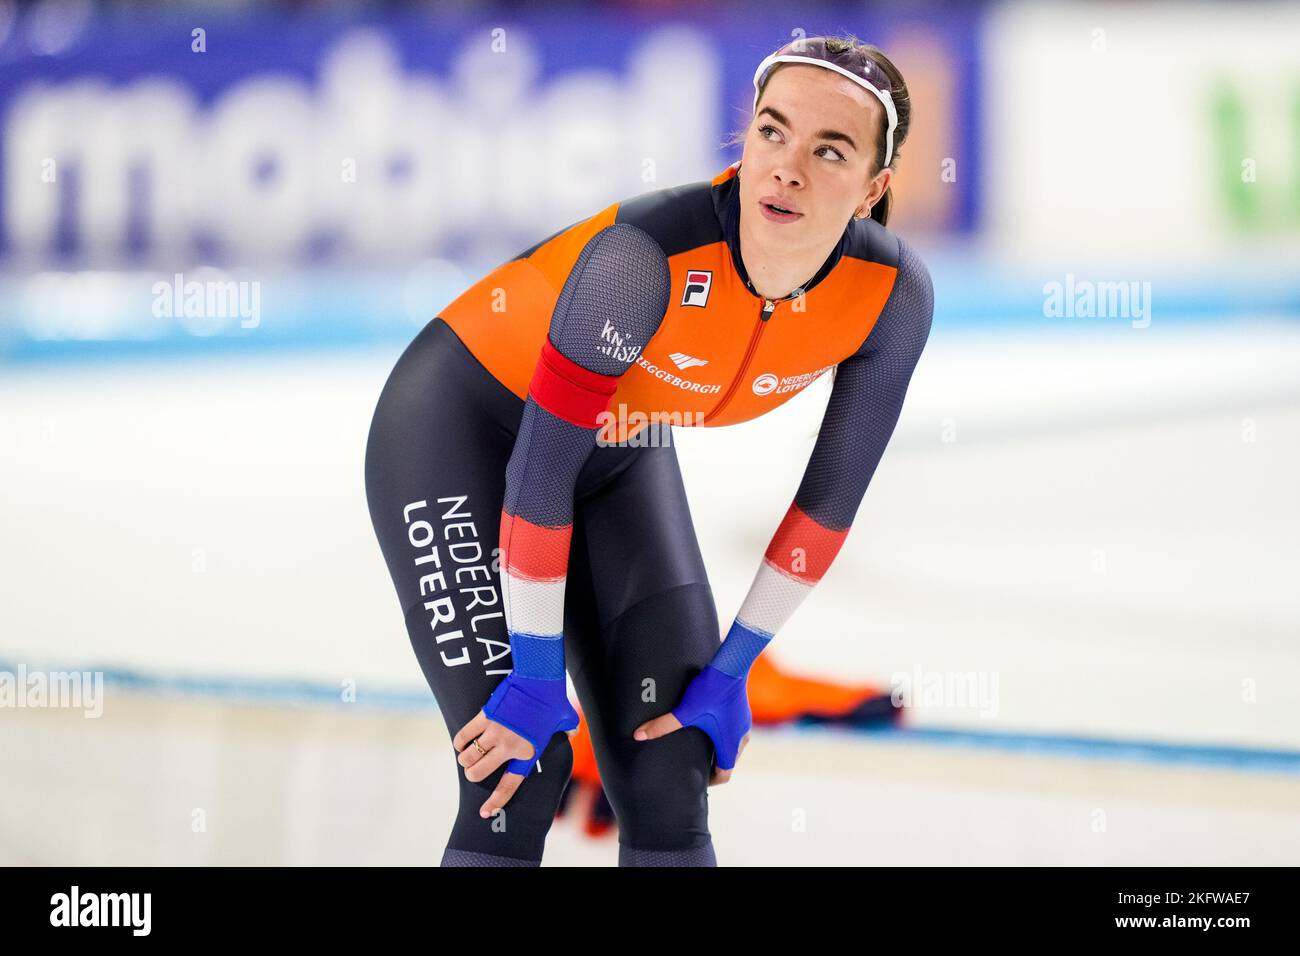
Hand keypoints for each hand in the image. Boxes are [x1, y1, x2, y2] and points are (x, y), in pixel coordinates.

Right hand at [452, 672, 578, 818]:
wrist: (539, 676)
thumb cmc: (553, 698)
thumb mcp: (565, 719)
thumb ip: (569, 730)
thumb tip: (574, 732)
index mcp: (528, 752)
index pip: (509, 785)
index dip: (496, 801)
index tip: (485, 812)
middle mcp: (510, 746)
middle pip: (479, 772)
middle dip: (472, 775)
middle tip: (473, 771)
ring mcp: (495, 731)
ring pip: (469, 756)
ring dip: (465, 760)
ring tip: (466, 758)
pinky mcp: (485, 716)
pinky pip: (465, 736)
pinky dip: (459, 743)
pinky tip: (459, 745)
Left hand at [633, 664, 751, 784]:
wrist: (732, 664)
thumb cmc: (711, 690)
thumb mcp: (685, 710)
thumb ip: (662, 725)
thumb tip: (638, 736)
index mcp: (730, 744)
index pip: (725, 774)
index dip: (711, 780)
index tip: (699, 780)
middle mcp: (740, 737)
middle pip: (728, 761)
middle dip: (713, 765)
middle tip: (695, 764)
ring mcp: (744, 723)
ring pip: (733, 746)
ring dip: (719, 749)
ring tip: (701, 746)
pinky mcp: (742, 711)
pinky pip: (735, 731)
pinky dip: (723, 735)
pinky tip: (709, 725)